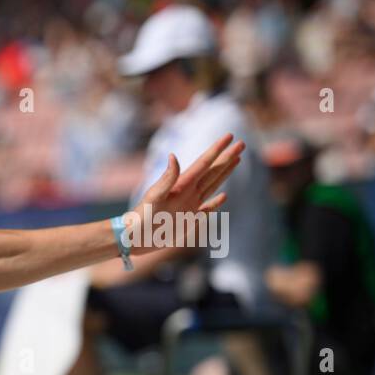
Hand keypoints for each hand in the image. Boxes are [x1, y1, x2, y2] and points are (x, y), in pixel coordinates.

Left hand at [126, 133, 244, 250]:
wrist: (133, 238)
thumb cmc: (140, 218)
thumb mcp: (153, 197)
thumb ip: (165, 179)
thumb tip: (173, 155)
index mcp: (181, 185)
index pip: (204, 163)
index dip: (217, 150)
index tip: (230, 135)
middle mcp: (187, 192)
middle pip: (212, 171)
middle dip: (227, 157)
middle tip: (242, 143)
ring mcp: (189, 206)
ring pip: (212, 185)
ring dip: (224, 173)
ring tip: (236, 160)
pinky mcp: (188, 220)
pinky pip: (207, 210)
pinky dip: (216, 203)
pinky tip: (223, 197)